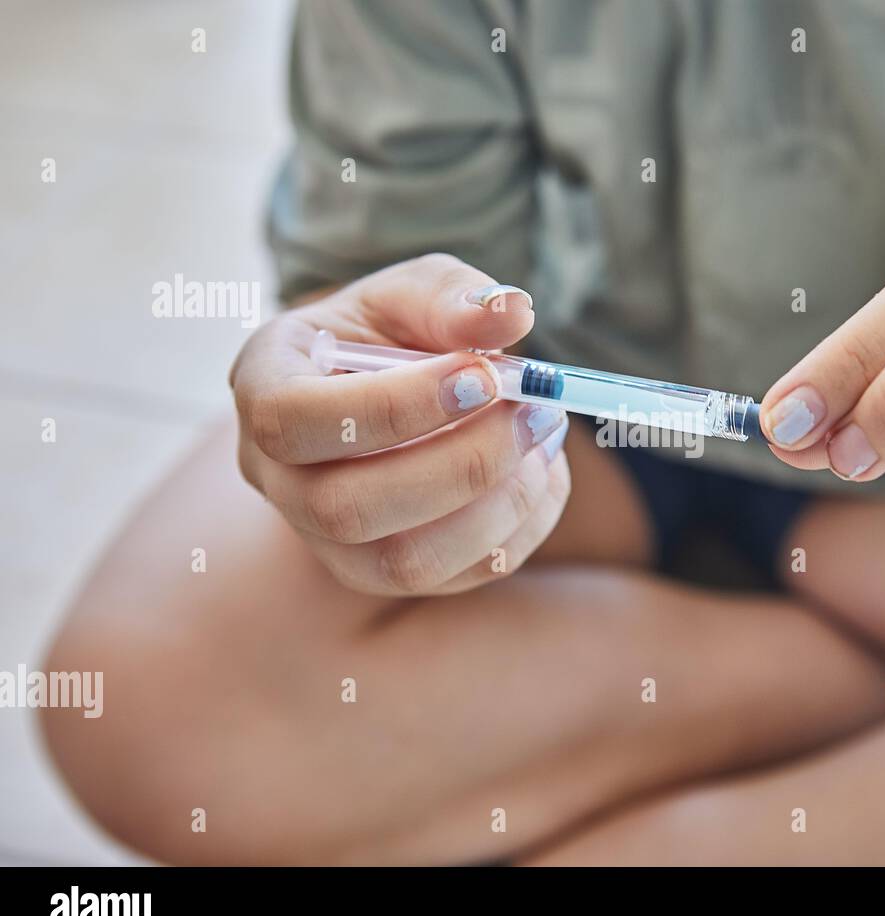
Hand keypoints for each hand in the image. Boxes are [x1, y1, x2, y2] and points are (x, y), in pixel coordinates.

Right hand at [230, 254, 569, 595]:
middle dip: (461, 464)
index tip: (484, 375)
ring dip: (497, 507)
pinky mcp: (384, 575)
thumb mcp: (413, 292)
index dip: (393, 406)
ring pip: (403, 564)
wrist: (391, 389)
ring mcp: (326, 541)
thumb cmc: (391, 332)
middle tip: (534, 412)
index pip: (294, 420)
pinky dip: (519, 530)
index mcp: (263, 387)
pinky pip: (455, 578)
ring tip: (545, 439)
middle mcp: (278, 478)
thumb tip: (511, 311)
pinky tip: (543, 473)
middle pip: (347, 508)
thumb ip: (453, 295)